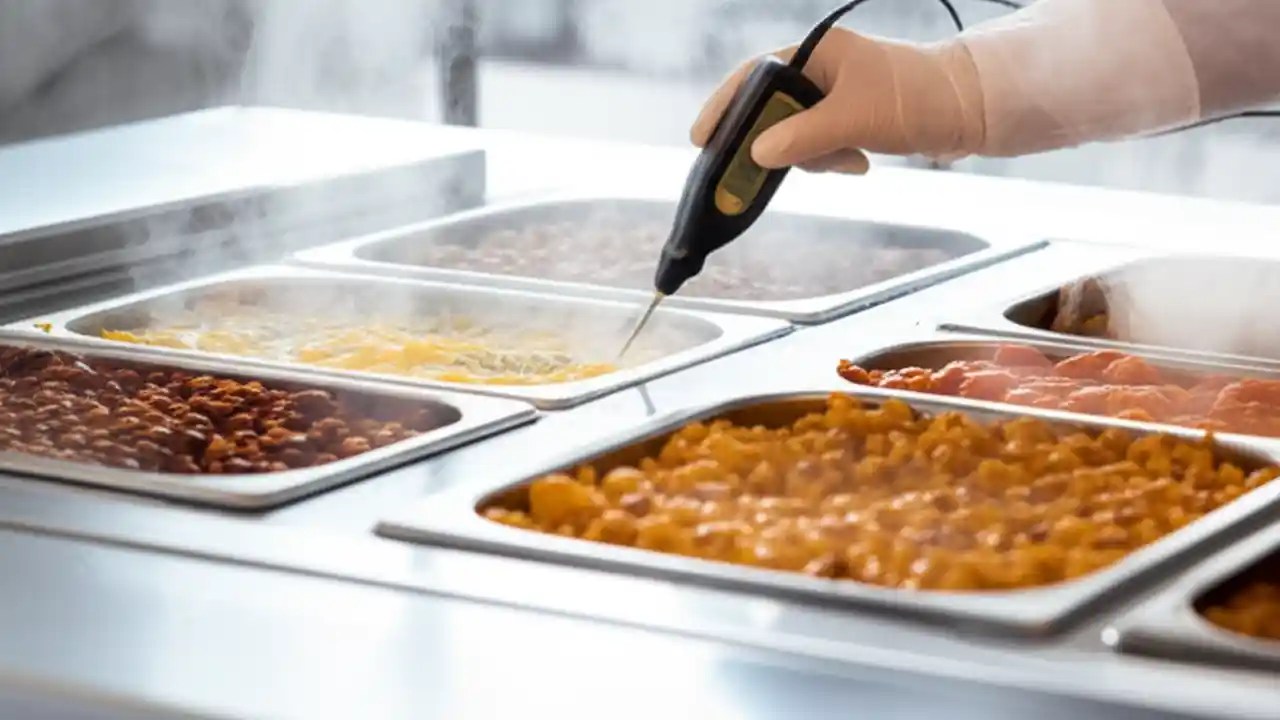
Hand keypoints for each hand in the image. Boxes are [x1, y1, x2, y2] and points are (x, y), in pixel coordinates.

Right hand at [689, 28, 985, 173]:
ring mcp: (833, 96)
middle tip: (774, 169)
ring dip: (813, 157)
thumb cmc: (916, 99)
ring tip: (846, 160)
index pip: (752, 77)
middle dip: (780, 143)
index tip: (702, 139)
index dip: (724, 108)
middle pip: (769, 111)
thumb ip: (802, 138)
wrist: (970, 111)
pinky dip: (832, 159)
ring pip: (794, 135)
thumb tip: (757, 154)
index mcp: (815, 53)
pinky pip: (818, 144)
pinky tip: (858, 162)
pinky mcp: (847, 119)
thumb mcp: (854, 120)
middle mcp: (819, 70)